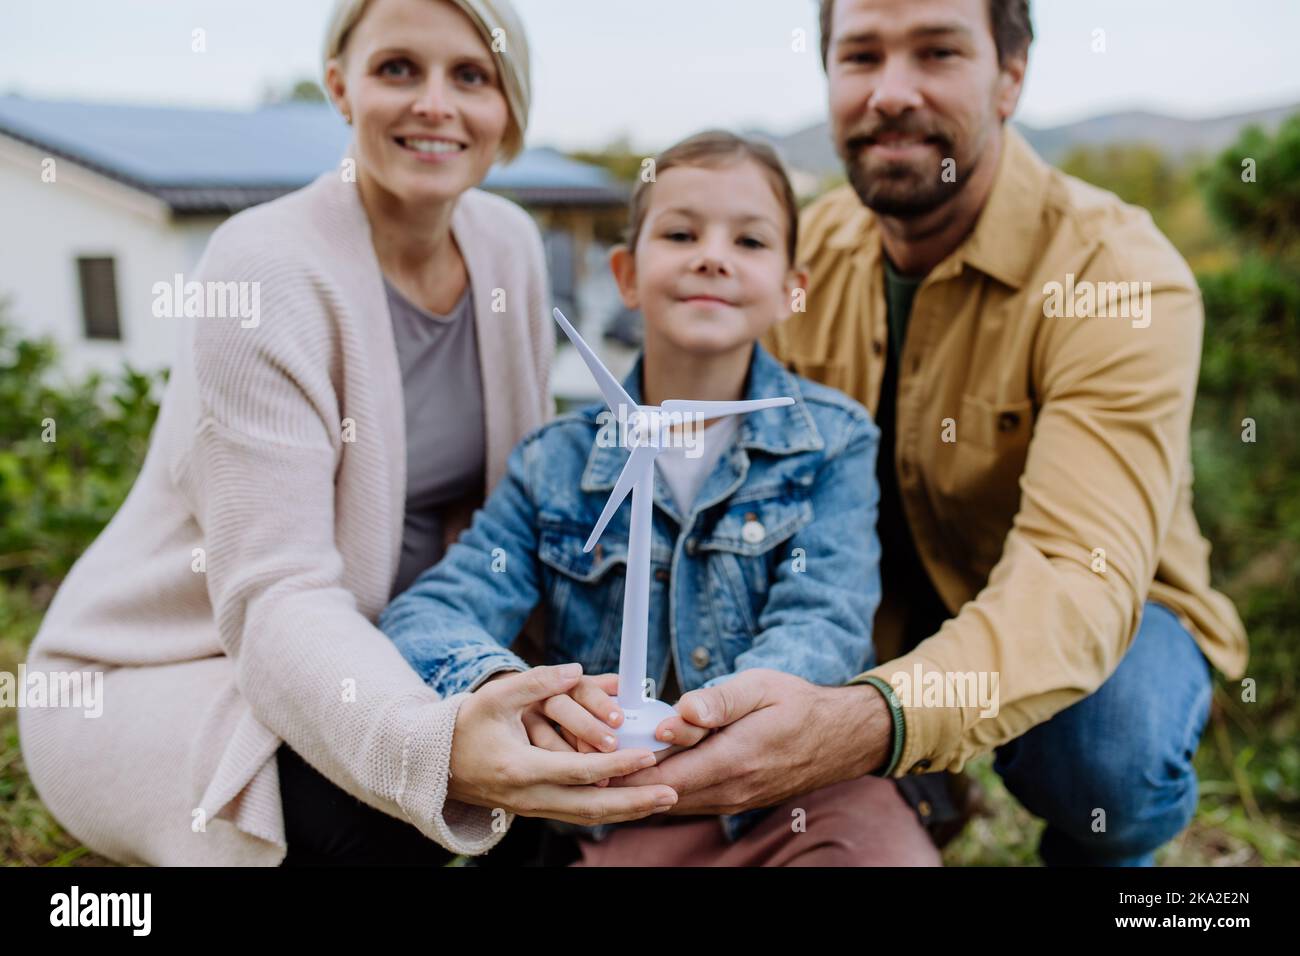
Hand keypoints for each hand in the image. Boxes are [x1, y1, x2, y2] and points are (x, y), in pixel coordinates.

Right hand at [449, 664, 677, 823]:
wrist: (432, 763)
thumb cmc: (463, 725)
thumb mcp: (495, 697)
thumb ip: (536, 681)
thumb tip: (576, 670)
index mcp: (519, 768)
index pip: (578, 771)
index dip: (616, 764)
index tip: (647, 756)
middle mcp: (528, 796)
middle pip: (591, 806)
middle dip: (634, 802)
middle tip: (672, 792)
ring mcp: (531, 808)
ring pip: (587, 816)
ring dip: (627, 810)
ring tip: (662, 800)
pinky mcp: (535, 809)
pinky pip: (577, 813)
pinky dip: (607, 808)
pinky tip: (632, 801)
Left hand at [608, 669, 892, 814]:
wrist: (842, 738)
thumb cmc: (798, 704)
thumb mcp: (760, 687)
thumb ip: (718, 701)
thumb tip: (680, 713)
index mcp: (733, 760)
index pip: (664, 778)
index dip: (626, 771)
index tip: (594, 757)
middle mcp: (731, 790)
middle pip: (661, 793)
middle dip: (627, 776)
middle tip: (592, 755)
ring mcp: (734, 801)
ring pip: (673, 800)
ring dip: (644, 782)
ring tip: (612, 758)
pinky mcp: (735, 801)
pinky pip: (690, 798)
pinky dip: (665, 784)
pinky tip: (651, 763)